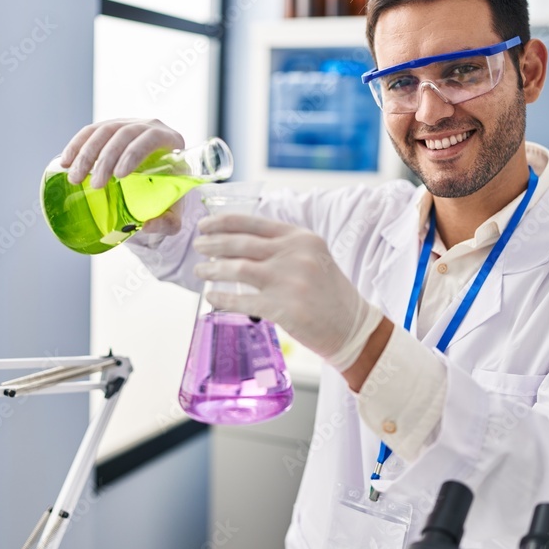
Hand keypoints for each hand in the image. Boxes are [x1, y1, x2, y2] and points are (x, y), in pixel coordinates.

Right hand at [61, 118, 184, 235]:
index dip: (133, 154)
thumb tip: (149, 226)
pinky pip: (90, 132)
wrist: (160, 181)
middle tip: (95, 185)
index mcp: (170, 140)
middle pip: (124, 134)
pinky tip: (65, 162)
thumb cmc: (169, 194)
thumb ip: (168, 223)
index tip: (119, 176)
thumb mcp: (174, 213)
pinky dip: (76, 146)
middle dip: (106, 159)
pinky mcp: (110, 128)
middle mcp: (149, 126)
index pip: (150, 139)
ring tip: (75, 178)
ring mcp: (128, 124)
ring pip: (104, 130)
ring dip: (86, 153)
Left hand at [192, 214, 383, 371]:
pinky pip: (242, 300)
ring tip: (199, 270)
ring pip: (237, 268)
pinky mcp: (283, 307)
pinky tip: (212, 296)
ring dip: (213, 269)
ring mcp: (289, 280)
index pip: (253, 222)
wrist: (351, 326)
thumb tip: (239, 240)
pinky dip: (222, 298)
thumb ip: (282, 246)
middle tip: (197, 246)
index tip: (205, 225)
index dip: (223, 222)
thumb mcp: (312, 256)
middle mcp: (295, 254)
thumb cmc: (328, 293)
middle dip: (213, 243)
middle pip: (241, 243)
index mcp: (301, 237)